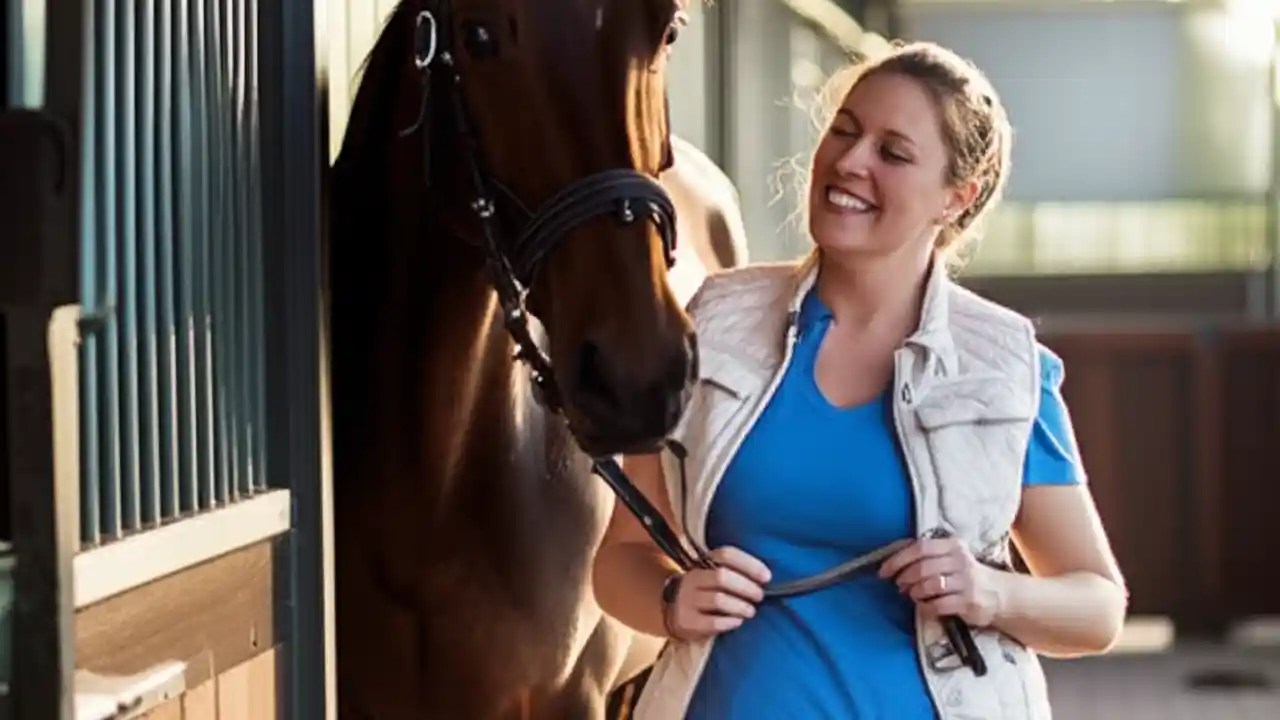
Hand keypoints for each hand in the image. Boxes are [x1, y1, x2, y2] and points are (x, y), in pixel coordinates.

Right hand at [665, 546, 771, 640]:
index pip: (726, 554)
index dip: (749, 564)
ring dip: (740, 606)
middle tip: (759, 596)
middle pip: (722, 576)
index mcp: (703, 563)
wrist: (670, 611)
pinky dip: (729, 622)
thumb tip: (766, 579)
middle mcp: (693, 579)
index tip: (766, 577)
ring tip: (750, 611)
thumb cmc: (703, 592)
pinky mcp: (687, 622)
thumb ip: (734, 573)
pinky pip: (712, 622)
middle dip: (747, 587)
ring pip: (718, 599)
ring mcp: (688, 600)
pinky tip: (737, 622)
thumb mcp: (712, 576)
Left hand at [877, 536, 1001, 627]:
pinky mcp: (969, 603)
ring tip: (912, 595)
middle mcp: (961, 561)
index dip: (898, 559)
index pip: (920, 548)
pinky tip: (924, 606)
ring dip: (914, 592)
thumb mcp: (950, 558)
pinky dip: (925, 607)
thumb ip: (926, 556)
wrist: (999, 594)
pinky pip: (938, 605)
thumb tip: (892, 561)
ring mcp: (966, 583)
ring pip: (929, 586)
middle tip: (899, 585)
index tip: (883, 571)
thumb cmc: (966, 574)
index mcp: (953, 546)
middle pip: (923, 568)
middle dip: (905, 578)